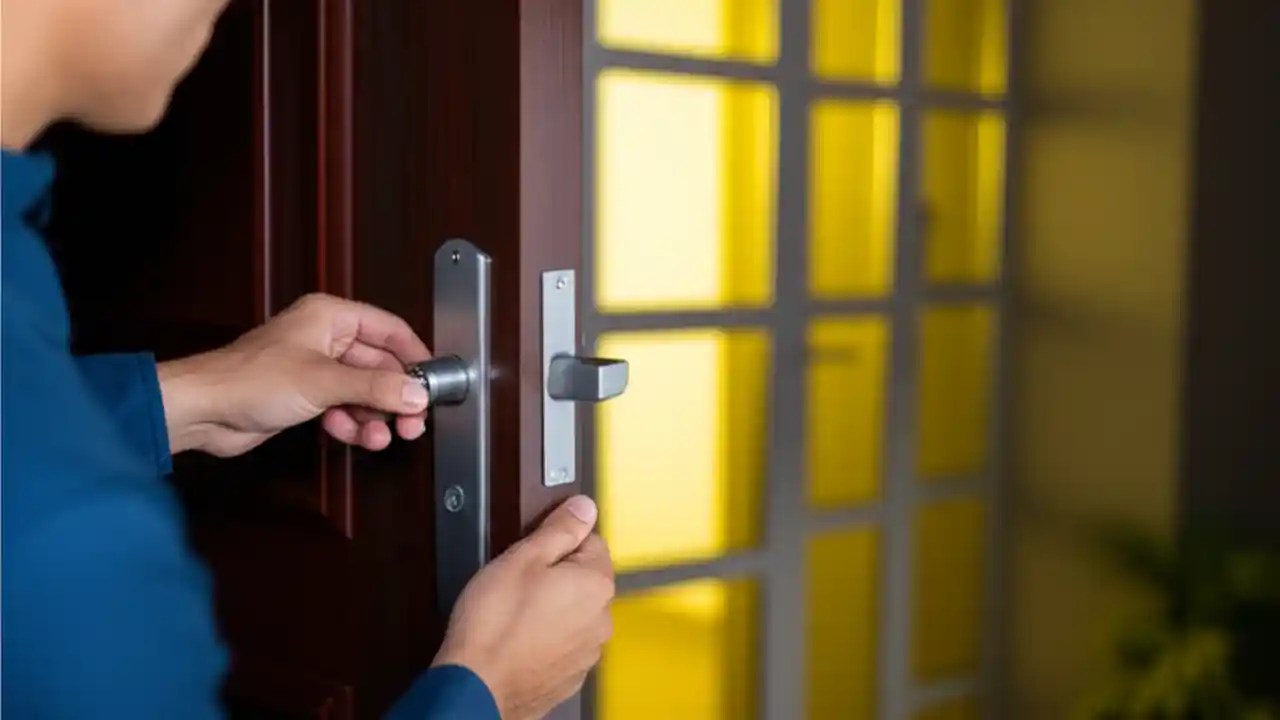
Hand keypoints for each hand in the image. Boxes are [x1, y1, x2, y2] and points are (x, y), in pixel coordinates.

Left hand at [158, 293, 431, 456]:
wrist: (203, 411)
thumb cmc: (247, 379)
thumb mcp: (324, 382)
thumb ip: (376, 388)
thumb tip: (416, 392)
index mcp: (330, 317)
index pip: (390, 330)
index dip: (415, 356)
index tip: (433, 382)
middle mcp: (325, 339)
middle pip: (380, 366)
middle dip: (396, 396)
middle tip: (412, 421)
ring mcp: (315, 368)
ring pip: (364, 391)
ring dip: (375, 415)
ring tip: (381, 435)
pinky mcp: (306, 395)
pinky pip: (344, 407)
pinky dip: (352, 423)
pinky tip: (353, 435)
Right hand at [434, 496, 614, 719]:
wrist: (476, 687)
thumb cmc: (493, 627)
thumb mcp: (522, 558)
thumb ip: (560, 528)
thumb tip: (583, 507)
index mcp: (595, 585)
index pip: (592, 541)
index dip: (559, 541)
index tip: (536, 550)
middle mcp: (600, 620)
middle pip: (584, 579)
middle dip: (556, 576)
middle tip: (520, 582)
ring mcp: (587, 652)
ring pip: (573, 613)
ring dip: (552, 609)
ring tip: (516, 613)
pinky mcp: (570, 675)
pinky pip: (563, 643)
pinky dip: (545, 638)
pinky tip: (518, 638)